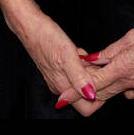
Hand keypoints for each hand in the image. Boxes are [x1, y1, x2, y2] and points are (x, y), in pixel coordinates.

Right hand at [0, 0, 102, 115]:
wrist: (30, 26)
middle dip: (94, 80)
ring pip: (82, 80)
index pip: (86, 108)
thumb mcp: (67, 56)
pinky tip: (78, 52)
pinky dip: (81, 62)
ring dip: (88, 69)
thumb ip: (79, 77)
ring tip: (85, 56)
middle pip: (86, 94)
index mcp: (63, 87)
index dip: (99, 97)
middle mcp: (60, 86)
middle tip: (95, 64)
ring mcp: (59, 77)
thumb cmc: (46, 38)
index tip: (103, 81)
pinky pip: (76, 70)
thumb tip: (91, 94)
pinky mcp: (58, 68)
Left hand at [81, 1, 133, 102]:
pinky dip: (121, 88)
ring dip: (103, 90)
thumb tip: (91, 59)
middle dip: (85, 95)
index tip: (62, 99)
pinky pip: (130, 92)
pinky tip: (120, 78)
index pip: (92, 84)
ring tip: (97, 80)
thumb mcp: (127, 38)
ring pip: (115, 93)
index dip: (75, 92)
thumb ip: (107, 52)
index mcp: (121, 68)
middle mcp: (130, 82)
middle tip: (72, 93)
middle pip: (101, 94)